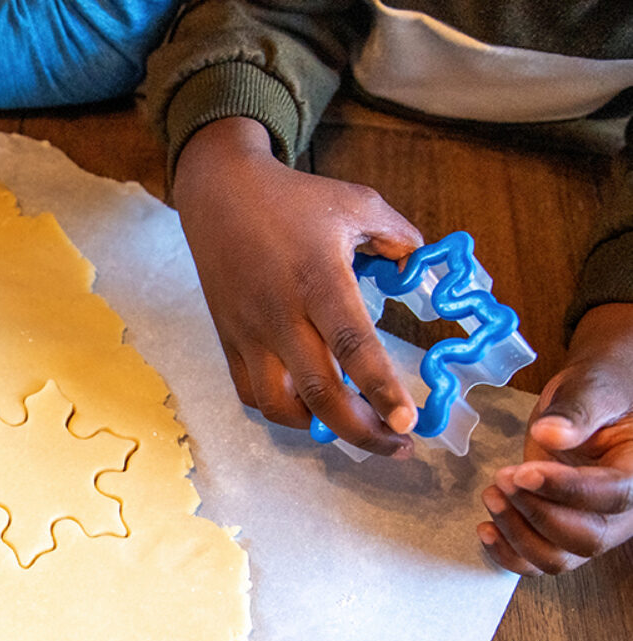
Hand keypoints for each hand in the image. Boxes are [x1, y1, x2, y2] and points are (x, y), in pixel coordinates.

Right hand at [173, 117, 422, 455]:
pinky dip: (282, 411)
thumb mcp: (356, 204)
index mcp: (319, 279)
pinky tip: (309, 408)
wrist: (219, 195)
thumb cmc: (292, 200)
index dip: (381, 388)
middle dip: (361, 430)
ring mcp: (250, 332)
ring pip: (279, 403)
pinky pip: (251, 393)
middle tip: (398, 445)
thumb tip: (422, 265)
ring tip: (353, 427)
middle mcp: (281, 314)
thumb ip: (398, 236)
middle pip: (319, 390)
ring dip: (318, 427)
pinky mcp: (229, 340)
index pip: (353, 345)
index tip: (407, 422)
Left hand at [479, 303, 632, 574]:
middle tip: (501, 480)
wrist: (590, 401)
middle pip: (587, 538)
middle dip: (538, 514)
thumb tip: (551, 434)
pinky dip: (509, 554)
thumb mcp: (590, 388)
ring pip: (560, 557)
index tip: (523, 472)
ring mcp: (592, 525)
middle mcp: (622, 510)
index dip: (566, 489)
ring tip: (491, 494)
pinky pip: (538, 560)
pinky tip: (486, 528)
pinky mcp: (561, 530)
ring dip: (518, 534)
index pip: (612, 495)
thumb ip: (576, 410)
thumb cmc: (598, 391)